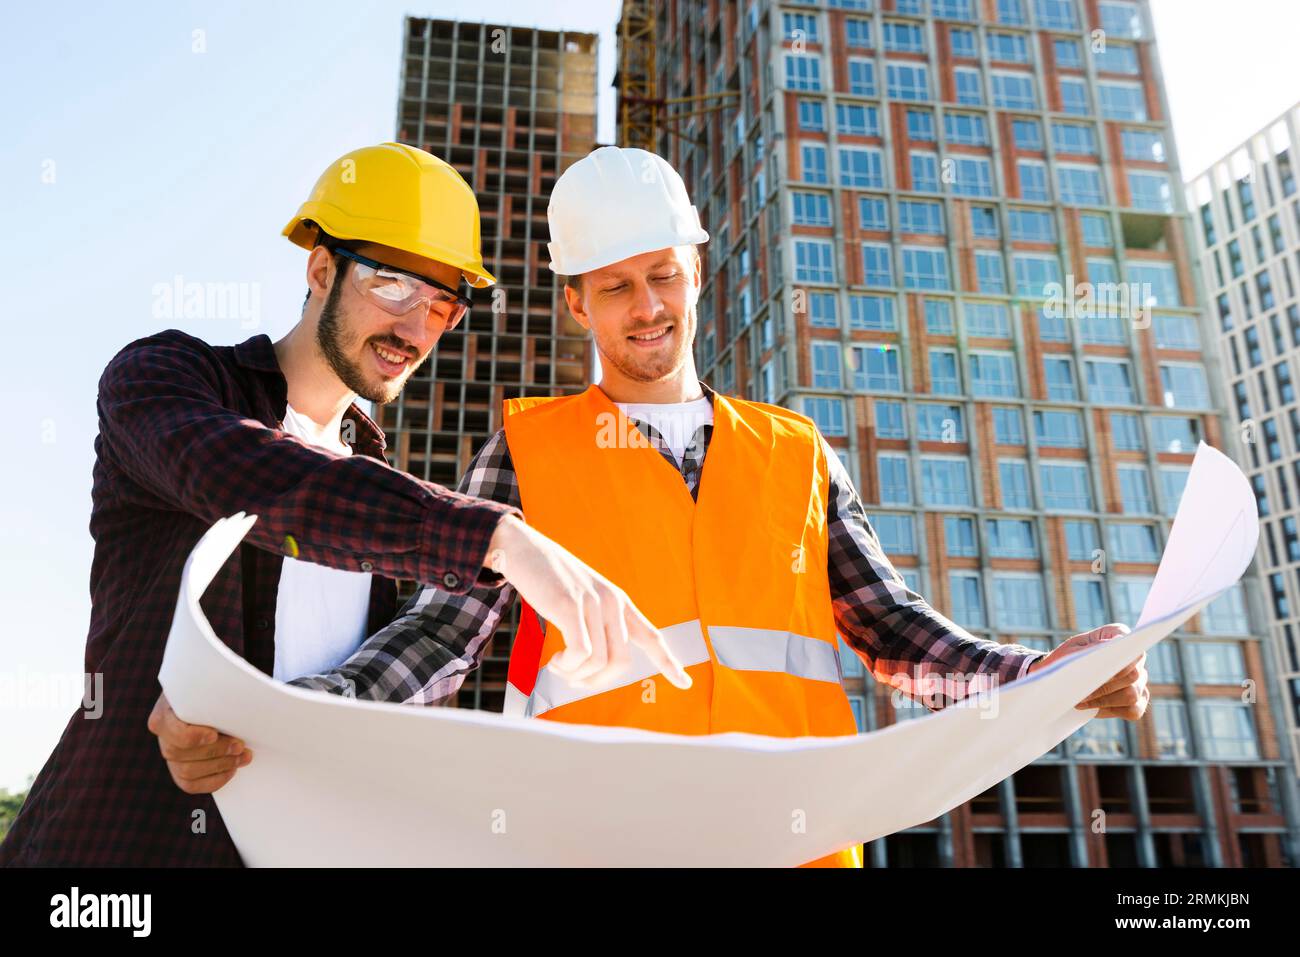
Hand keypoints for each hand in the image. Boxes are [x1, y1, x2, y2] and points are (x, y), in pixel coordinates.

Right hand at [147, 691, 251, 793]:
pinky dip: (214, 781)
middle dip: (215, 751)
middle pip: (181, 753)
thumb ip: (216, 690)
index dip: (191, 736)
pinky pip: (190, 785)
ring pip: (187, 772)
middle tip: (241, 745)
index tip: (213, 735)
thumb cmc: (214, 688)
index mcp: (164, 712)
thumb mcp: (212, 683)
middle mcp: (163, 736)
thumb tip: (237, 695)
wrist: (212, 699)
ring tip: (243, 756)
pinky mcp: (180, 770)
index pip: (169, 729)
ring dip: (220, 765)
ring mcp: (171, 755)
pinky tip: (232, 770)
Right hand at [485, 514, 691, 690]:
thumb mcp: (584, 597)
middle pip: (622, 662)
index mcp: (619, 602)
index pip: (652, 636)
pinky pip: (580, 652)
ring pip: (600, 661)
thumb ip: (596, 622)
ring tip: (560, 668)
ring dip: (577, 675)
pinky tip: (556, 661)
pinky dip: (568, 666)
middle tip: (575, 680)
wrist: (523, 548)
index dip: (670, 663)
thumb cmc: (550, 578)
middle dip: (598, 681)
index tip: (686, 683)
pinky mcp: (569, 606)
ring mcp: (592, 603)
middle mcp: (612, 602)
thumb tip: (596, 663)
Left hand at [1028, 623, 1149, 720]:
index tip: (1096, 671)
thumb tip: (1112, 646)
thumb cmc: (1064, 659)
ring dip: (1105, 701)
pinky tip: (1093, 709)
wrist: (1059, 677)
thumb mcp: (1070, 651)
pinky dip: (1111, 711)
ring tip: (1080, 702)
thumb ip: (1090, 649)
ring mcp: (1139, 680)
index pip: (1131, 647)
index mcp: (1119, 635)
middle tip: (1080, 693)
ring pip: (1133, 695)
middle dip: (1105, 686)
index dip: (1119, 661)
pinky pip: (1134, 710)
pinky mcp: (1137, 699)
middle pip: (1133, 675)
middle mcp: (1135, 658)